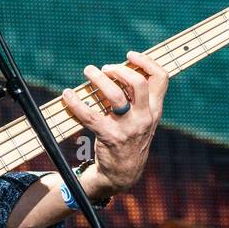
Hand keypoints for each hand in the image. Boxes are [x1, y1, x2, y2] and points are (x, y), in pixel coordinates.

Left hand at [60, 51, 168, 198]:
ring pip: (115, 96)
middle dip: (119, 69)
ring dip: (99, 79)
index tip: (130, 55)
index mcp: (155, 109)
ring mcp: (129, 128)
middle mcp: (145, 117)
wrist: (123, 173)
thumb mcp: (142, 118)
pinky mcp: (110, 137)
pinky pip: (90, 116)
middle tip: (105, 68)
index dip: (146, 61)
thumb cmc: (130, 138)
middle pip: (138, 83)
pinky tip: (67, 95)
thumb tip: (119, 69)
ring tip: (89, 72)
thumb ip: (138, 97)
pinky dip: (76, 103)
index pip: (161, 78)